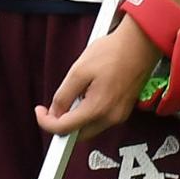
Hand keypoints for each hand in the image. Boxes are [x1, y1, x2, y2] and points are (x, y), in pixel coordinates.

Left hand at [36, 19, 160, 140]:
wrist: (139, 45)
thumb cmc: (111, 53)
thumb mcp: (78, 71)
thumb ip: (64, 95)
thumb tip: (55, 112)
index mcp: (98, 109)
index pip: (66, 129)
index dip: (47, 123)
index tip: (40, 111)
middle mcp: (111, 118)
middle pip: (79, 134)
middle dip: (62, 123)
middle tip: (53, 106)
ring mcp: (120, 116)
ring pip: (90, 128)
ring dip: (76, 118)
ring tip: (73, 94)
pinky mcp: (124, 110)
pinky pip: (101, 119)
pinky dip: (89, 112)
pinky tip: (86, 93)